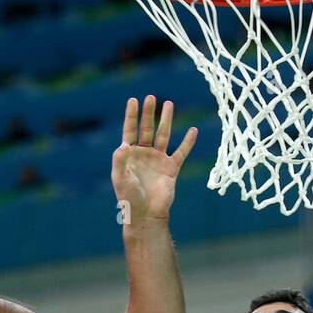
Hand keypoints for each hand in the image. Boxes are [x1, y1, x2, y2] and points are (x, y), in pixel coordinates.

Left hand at [112, 95, 196, 222]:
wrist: (147, 215)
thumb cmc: (130, 199)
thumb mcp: (121, 179)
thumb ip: (120, 162)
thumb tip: (122, 145)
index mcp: (129, 156)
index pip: (130, 131)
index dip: (131, 116)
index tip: (133, 100)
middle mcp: (143, 154)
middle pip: (147, 129)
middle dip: (149, 113)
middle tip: (151, 97)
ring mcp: (158, 160)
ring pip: (163, 135)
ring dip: (166, 120)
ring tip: (169, 103)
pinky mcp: (171, 168)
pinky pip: (181, 152)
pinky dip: (188, 142)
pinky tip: (192, 130)